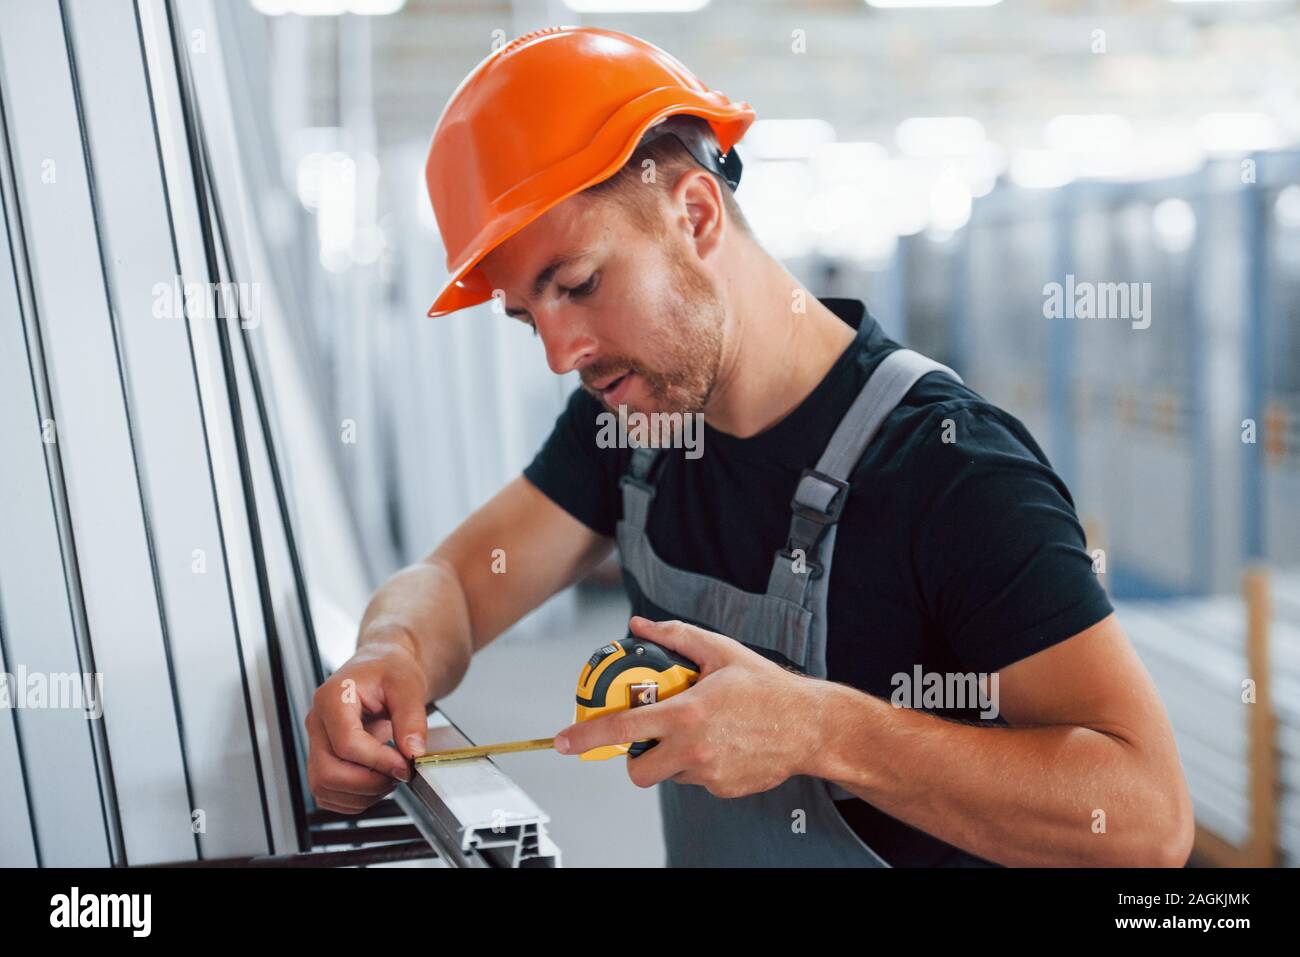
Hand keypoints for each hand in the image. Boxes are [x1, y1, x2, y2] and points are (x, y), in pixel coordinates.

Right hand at [304, 631, 431, 813]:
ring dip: (361, 794)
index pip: (347, 744)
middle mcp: (317, 722)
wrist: (381, 668)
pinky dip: (353, 799)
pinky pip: (328, 793)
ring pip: (324, 787)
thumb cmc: (389, 671)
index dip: (378, 762)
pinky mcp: (322, 759)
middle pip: (328, 772)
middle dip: (368, 783)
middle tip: (398, 774)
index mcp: (333, 698)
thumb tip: (413, 754)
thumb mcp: (408, 686)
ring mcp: (316, 743)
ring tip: (389, 777)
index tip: (405, 766)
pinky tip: (376, 782)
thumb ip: (411, 719)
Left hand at [553, 616, 825, 797]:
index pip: (624, 728)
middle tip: (650, 735)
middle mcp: (694, 749)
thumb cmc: (767, 687)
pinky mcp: (722, 790)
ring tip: (699, 732)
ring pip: (667, 774)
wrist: (810, 727)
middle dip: (635, 756)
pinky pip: (695, 780)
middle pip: (638, 769)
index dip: (587, 736)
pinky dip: (698, 765)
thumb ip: (675, 636)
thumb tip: (638, 623)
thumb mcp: (720, 652)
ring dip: (670, 758)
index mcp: (687, 714)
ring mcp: (708, 775)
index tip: (562, 741)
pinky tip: (722, 744)